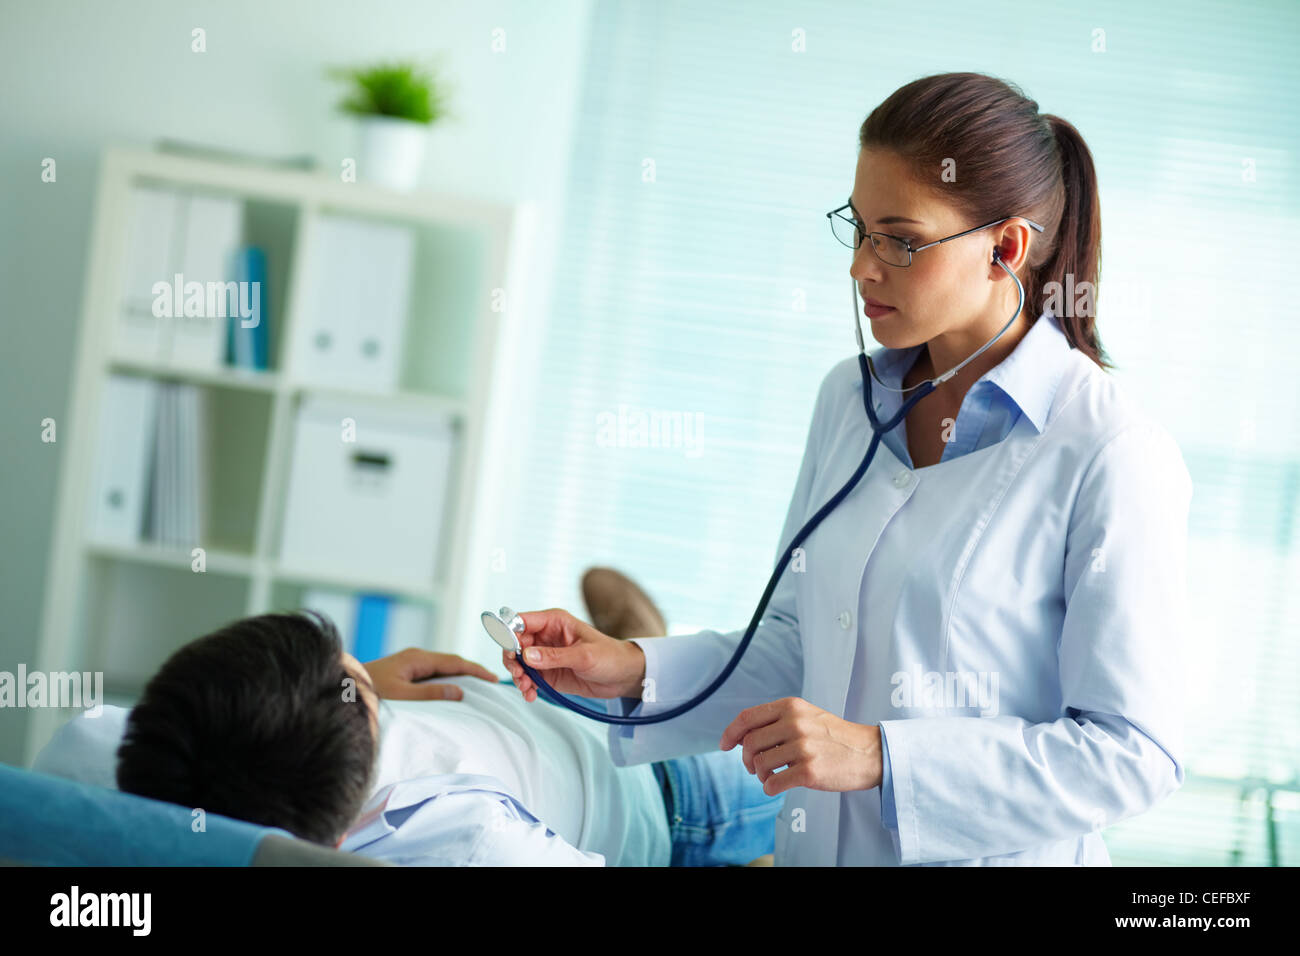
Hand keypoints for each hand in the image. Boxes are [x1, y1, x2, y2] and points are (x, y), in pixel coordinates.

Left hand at [363, 648, 499, 700]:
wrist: (344, 688)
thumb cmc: (370, 692)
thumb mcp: (402, 695)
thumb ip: (431, 694)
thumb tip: (460, 691)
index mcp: (418, 659)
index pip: (455, 662)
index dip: (476, 670)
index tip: (493, 678)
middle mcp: (416, 656)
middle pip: (451, 661)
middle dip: (472, 670)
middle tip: (491, 682)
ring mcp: (409, 662)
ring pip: (442, 666)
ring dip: (460, 673)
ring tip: (477, 685)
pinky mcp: (404, 669)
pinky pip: (433, 671)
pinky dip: (447, 677)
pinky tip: (451, 687)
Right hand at [501, 607, 644, 702]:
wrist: (623, 677)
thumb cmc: (610, 657)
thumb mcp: (584, 656)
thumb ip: (554, 656)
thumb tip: (526, 655)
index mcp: (554, 622)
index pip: (522, 621)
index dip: (510, 633)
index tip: (510, 651)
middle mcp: (546, 637)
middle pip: (515, 644)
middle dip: (512, 659)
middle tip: (518, 674)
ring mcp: (545, 656)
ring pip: (518, 662)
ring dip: (517, 676)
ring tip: (526, 688)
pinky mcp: (547, 673)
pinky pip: (528, 678)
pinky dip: (525, 687)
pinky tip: (531, 695)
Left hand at [718, 697, 882, 796]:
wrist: (869, 753)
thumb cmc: (834, 737)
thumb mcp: (806, 716)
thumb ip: (777, 721)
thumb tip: (740, 737)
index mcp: (791, 707)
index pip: (747, 718)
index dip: (730, 733)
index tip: (724, 745)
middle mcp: (795, 723)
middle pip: (750, 743)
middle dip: (746, 759)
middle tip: (754, 767)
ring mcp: (802, 747)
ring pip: (760, 764)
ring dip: (760, 775)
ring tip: (771, 776)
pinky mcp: (810, 771)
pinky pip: (773, 783)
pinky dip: (770, 788)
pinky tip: (777, 786)